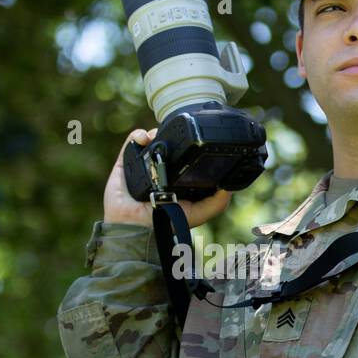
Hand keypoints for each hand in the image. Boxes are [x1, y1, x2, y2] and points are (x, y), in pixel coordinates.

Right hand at [102, 127, 232, 228]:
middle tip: (177, 138)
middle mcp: (161, 168)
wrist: (135, 225)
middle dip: (174, 136)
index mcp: (177, 177)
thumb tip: (230, 186)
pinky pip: (134, 140)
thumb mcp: (199, 214)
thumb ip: (217, 203)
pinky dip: (140, 135)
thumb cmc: (166, 222)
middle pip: (170, 142)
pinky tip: (146, 139)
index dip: (191, 145)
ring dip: (159, 132)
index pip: (186, 154)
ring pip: (154, 137)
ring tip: (161, 138)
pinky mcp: (127, 160)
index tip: (196, 140)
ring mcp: (143, 163)